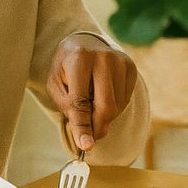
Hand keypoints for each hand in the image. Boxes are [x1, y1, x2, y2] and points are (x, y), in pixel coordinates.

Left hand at [46, 33, 137, 150]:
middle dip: (98, 127)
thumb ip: (68, 108)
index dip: (82, 126)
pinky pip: (125, 100)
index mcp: (79, 59)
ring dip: (104, 116)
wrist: (85, 41)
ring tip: (92, 105)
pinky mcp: (131, 67)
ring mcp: (121, 61)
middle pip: (106, 106)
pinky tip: (103, 95)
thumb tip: (86, 140)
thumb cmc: (67, 67)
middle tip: (91, 137)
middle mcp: (104, 58)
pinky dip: (113, 107)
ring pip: (117, 106)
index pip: (81, 101)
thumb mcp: (56, 84)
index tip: (85, 146)